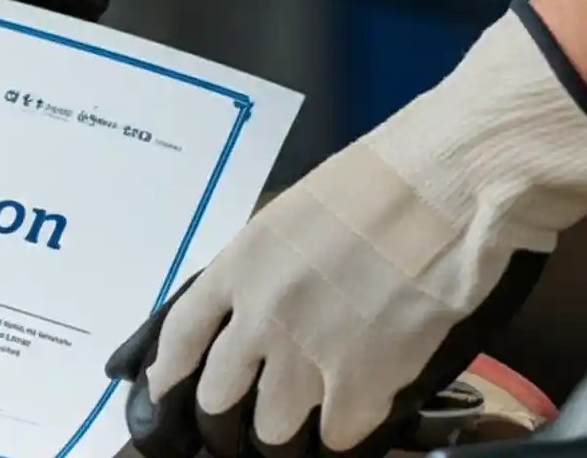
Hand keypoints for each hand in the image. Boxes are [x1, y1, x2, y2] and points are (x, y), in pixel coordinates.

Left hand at [107, 0, 586, 456]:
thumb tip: (249, 309)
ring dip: (286, 432)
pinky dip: (346, 434)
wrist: (448, 183)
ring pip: (272, 430)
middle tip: (245, 418)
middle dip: (227, 415)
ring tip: (306, 420)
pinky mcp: (365, 385)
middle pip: (217, 397)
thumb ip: (261, 270)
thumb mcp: (290, 216)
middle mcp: (261, 315)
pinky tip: (358, 412)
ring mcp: (309, 355)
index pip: (179, 337)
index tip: (166, 393)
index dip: (167, 375)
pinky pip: (337, 439)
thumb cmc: (379, 182)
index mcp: (238, 266)